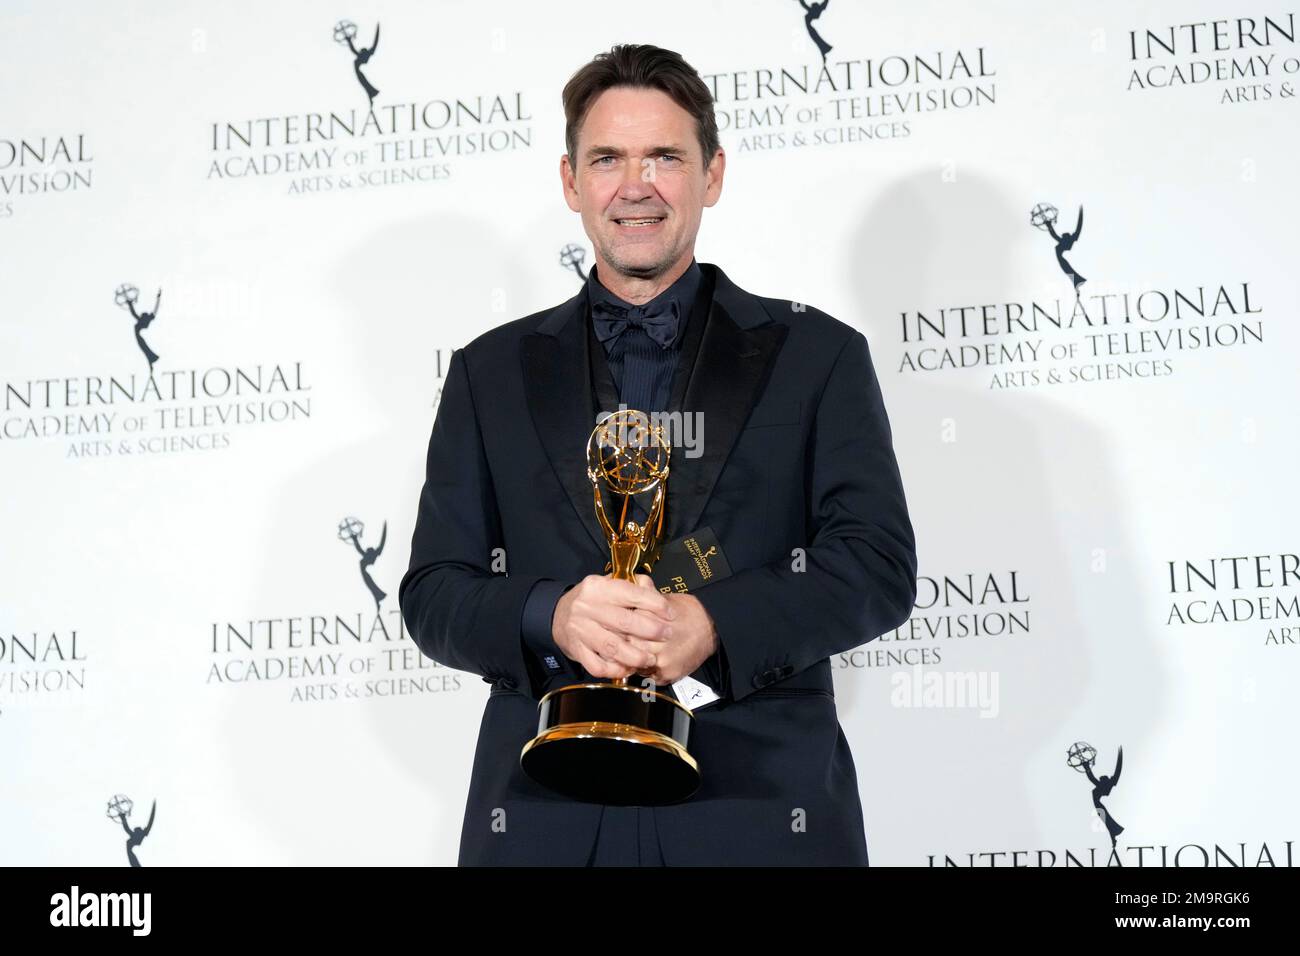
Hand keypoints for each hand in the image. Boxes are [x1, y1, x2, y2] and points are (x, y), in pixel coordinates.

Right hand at [551, 573, 674, 679]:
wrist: (558, 615)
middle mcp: (587, 607)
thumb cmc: (591, 601)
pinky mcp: (576, 650)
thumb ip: (632, 588)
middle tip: (666, 635)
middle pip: (624, 622)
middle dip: (651, 631)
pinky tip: (627, 668)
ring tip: (650, 658)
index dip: (654, 604)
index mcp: (598, 587)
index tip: (669, 613)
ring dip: (636, 656)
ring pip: (612, 647)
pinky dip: (615, 670)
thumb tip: (656, 593)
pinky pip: (597, 666)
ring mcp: (580, 630)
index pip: (631, 594)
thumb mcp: (608, 585)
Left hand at [624, 574, 717, 684]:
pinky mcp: (667, 673)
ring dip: (633, 657)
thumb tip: (637, 580)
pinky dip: (644, 668)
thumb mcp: (667, 599)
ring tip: (634, 650)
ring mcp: (662, 659)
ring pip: (635, 662)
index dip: (620, 626)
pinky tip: (648, 659)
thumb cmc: (690, 613)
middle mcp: (658, 641)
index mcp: (654, 619)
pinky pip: (646, 675)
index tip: (617, 626)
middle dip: (625, 643)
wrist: (712, 629)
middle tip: (623, 641)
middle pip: (628, 645)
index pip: (625, 625)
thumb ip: (648, 592)